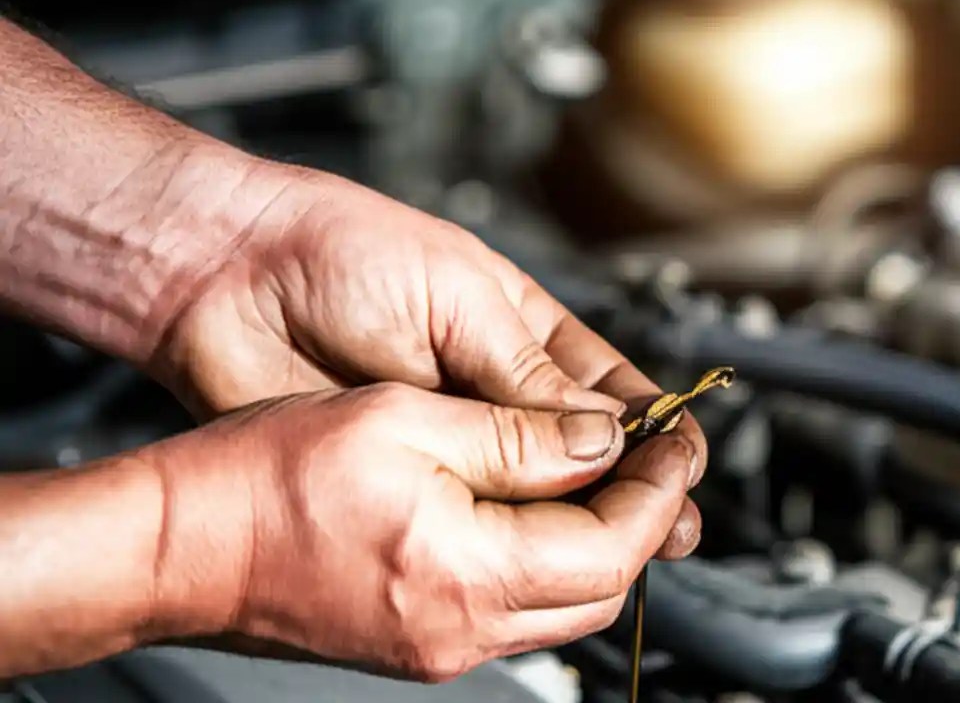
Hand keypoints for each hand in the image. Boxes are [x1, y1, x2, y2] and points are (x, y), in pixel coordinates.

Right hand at [147, 383, 696, 680]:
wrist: (175, 544)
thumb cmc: (262, 480)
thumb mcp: (407, 422)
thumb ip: (517, 436)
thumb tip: (599, 440)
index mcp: (468, 573)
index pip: (616, 545)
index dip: (659, 489)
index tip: (676, 443)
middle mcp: (461, 629)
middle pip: (602, 586)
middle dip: (642, 519)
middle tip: (654, 456)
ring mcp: (439, 645)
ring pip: (562, 603)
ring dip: (598, 540)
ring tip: (605, 473)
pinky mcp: (416, 640)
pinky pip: (512, 607)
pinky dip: (545, 558)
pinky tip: (535, 506)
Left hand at [149, 159, 706, 555]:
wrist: (224, 274)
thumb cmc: (341, 253)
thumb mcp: (457, 299)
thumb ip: (528, 375)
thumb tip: (610, 432)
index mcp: (523, 332)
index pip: (611, 388)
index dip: (654, 426)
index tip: (681, 462)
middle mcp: (494, 388)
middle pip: (580, 449)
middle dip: (630, 485)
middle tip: (667, 524)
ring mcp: (449, 433)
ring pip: (527, 489)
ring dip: (575, 519)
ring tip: (621, 547)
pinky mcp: (403, 471)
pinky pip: (463, 509)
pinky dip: (501, 532)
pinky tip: (531, 548)